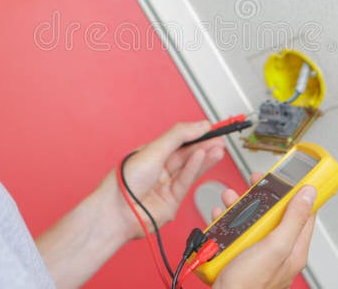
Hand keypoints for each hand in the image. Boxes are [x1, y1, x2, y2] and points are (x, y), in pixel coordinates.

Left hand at [116, 121, 225, 238]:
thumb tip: (199, 125)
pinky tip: (205, 157)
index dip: (194, 134)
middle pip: (186, 155)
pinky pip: (186, 181)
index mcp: (150, 154)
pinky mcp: (172, 202)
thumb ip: (179, 136)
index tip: (209, 128)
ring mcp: (165, 186)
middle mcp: (158, 170)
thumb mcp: (154, 149)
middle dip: (204, 145)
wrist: (117, 212)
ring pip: (189, 168)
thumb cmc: (125, 182)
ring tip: (219, 148)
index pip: (177, 141)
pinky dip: (195, 168)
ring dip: (205, 157)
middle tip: (220, 138)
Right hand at [212, 178, 316, 288]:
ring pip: (254, 220)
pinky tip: (221, 217)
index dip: (299, 192)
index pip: (306, 213)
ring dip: (241, 205)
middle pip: (276, 213)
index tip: (291, 177)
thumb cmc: (248, 285)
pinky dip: (228, 221)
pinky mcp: (241, 255)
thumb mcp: (275, 246)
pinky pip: (237, 232)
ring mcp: (259, 252)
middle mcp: (278, 250)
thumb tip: (309, 194)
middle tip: (254, 183)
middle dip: (263, 195)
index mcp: (294, 248)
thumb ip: (293, 219)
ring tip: (230, 198)